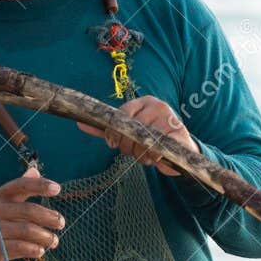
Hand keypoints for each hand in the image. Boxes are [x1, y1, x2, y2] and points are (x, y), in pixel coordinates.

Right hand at [0, 162, 65, 260]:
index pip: (20, 185)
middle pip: (28, 210)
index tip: (58, 188)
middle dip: (49, 217)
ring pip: (27, 230)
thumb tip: (35, 170)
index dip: (39, 185)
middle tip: (61, 223)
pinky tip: (41, 251)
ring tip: (54, 241)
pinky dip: (34, 249)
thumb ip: (18, 190)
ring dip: (45, 237)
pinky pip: (20, 247)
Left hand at [77, 96, 200, 176]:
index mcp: (143, 102)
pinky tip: (155, 158)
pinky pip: (156, 148)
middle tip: (133, 153)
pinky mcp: (178, 130)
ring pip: (143, 139)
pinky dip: (152, 157)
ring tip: (146, 157)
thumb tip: (80, 123)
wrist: (180, 152)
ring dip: (141, 154)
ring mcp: (168, 116)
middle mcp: (156, 105)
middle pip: (130, 127)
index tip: (113, 144)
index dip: (113, 131)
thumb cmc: (151, 141)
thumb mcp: (128, 134)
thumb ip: (107, 129)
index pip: (121, 114)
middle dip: (127, 146)